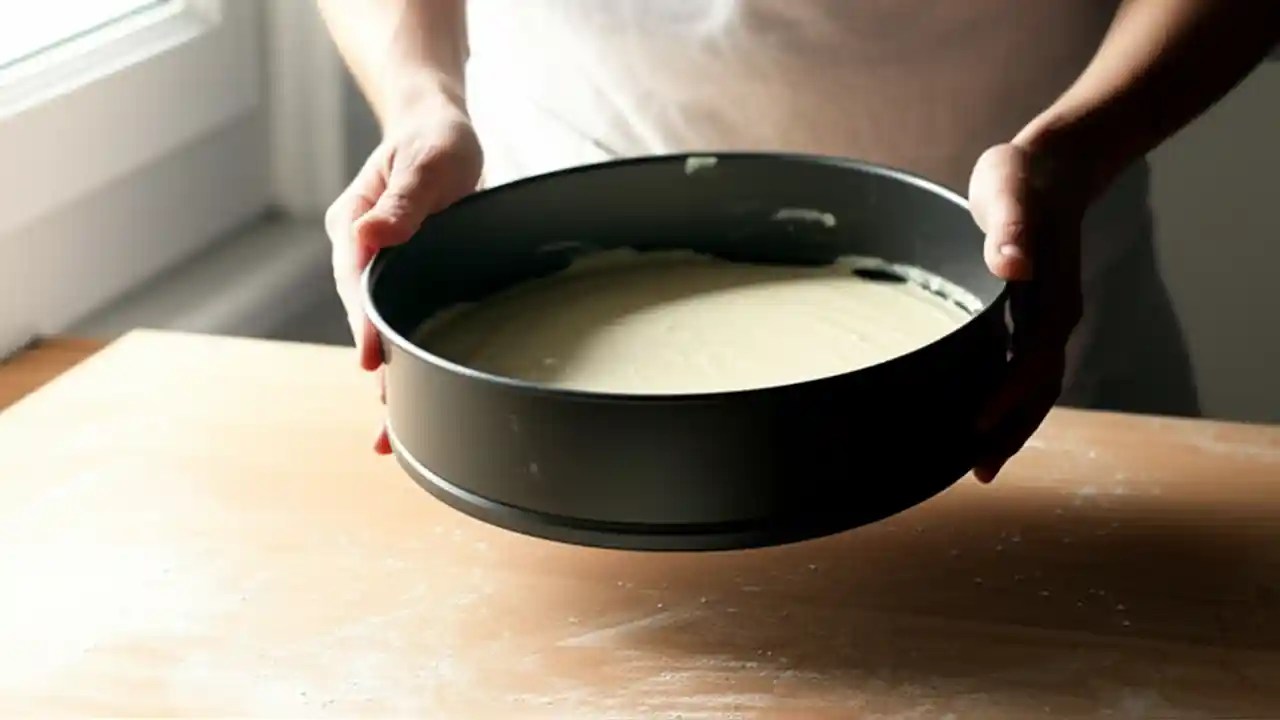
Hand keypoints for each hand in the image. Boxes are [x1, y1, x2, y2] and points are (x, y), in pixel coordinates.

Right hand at [325, 101, 482, 453]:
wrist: (437, 131)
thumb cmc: (435, 141)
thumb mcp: (427, 162)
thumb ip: (403, 202)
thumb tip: (371, 235)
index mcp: (355, 228)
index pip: (357, 283)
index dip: (366, 323)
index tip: (371, 359)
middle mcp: (362, 258)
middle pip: (365, 322)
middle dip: (379, 374)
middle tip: (390, 431)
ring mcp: (383, 275)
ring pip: (383, 334)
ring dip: (392, 382)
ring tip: (397, 443)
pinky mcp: (406, 285)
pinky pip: (404, 330)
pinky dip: (410, 366)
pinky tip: (418, 407)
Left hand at [967, 142, 1085, 482]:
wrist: (1049, 168)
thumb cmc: (1020, 178)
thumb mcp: (1008, 191)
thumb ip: (1011, 228)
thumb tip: (1015, 263)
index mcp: (1053, 293)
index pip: (1035, 359)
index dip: (1008, 394)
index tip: (977, 424)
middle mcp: (1056, 315)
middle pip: (1040, 388)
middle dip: (1013, 431)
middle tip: (977, 472)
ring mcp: (1047, 320)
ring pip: (1036, 386)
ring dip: (1012, 426)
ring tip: (977, 464)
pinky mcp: (1033, 319)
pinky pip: (1025, 371)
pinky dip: (1006, 401)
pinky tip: (977, 421)